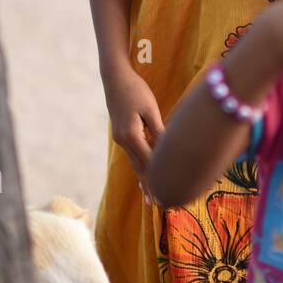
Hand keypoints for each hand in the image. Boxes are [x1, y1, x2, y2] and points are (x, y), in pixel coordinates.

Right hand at [102, 63, 164, 202]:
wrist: (114, 77)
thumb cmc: (136, 89)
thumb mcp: (150, 109)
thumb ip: (159, 131)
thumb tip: (168, 149)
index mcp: (131, 135)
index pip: (148, 163)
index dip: (157, 179)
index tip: (166, 193)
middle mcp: (123, 140)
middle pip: (140, 167)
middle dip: (150, 186)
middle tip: (159, 205)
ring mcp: (120, 138)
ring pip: (135, 163)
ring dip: (144, 180)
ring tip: (151, 198)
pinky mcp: (122, 134)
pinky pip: (133, 155)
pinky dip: (140, 167)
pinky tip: (143, 178)